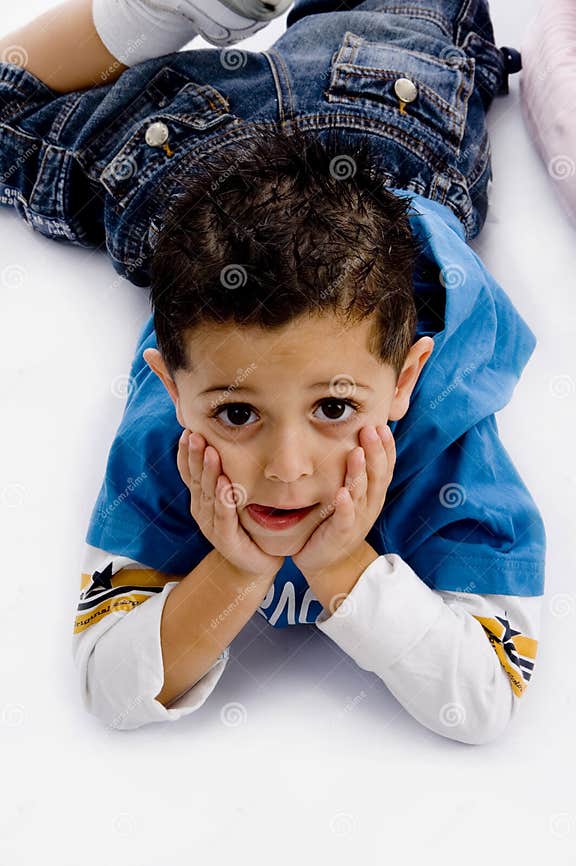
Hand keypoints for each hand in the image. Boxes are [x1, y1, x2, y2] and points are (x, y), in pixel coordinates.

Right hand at [177, 429, 284, 578]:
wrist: (255, 564)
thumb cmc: (244, 526)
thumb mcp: (230, 498)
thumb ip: (223, 476)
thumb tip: (223, 444)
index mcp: (201, 499)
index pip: (189, 472)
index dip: (186, 453)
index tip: (188, 431)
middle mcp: (202, 510)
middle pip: (196, 479)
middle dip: (196, 456)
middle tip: (196, 435)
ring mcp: (212, 525)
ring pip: (209, 494)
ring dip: (209, 472)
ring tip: (211, 452)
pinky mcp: (227, 539)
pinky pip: (224, 516)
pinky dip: (224, 500)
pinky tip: (225, 485)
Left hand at [291, 424, 395, 576]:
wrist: (329, 563)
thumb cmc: (336, 522)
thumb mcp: (352, 495)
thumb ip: (356, 472)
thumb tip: (356, 439)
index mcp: (373, 495)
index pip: (385, 468)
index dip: (386, 448)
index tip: (382, 426)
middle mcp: (369, 506)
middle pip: (377, 476)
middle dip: (375, 452)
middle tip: (370, 429)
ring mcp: (356, 521)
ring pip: (361, 494)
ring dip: (359, 473)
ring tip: (357, 453)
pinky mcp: (340, 534)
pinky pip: (344, 519)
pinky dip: (344, 506)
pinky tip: (342, 494)